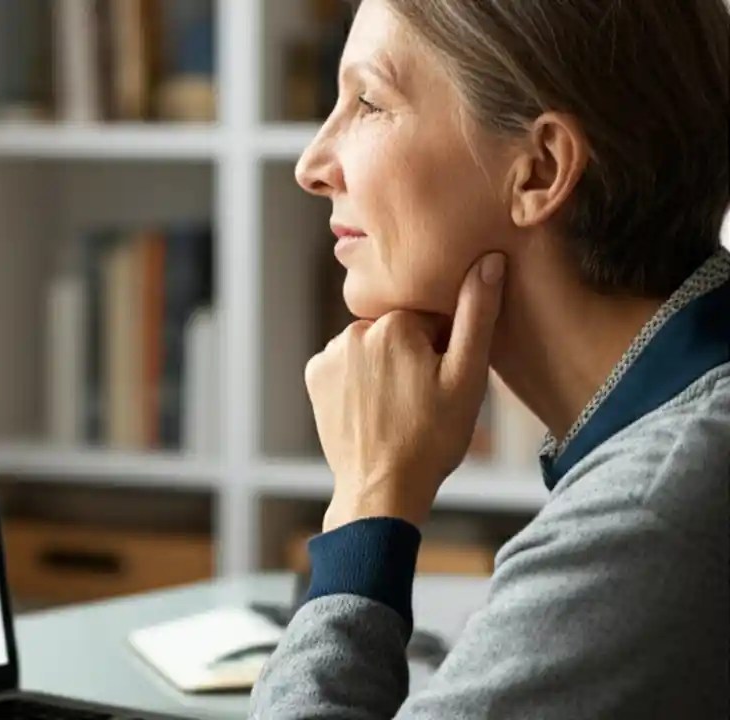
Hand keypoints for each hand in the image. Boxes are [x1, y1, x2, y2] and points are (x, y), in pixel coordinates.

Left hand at [305, 253, 505, 530]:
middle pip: (398, 330)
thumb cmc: (432, 437)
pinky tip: (374, 408)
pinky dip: (359, 380)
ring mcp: (329, 355)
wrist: (382, 489)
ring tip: (399, 406)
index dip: (444, 348)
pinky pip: (346, 365)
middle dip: (413, 354)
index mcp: (394, 323)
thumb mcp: (467, 377)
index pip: (430, 318)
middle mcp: (354, 330)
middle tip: (424, 397)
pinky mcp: (315, 377)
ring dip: (385, 366)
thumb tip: (487, 260)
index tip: (443, 380)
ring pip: (371, 347)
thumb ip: (476, 315)